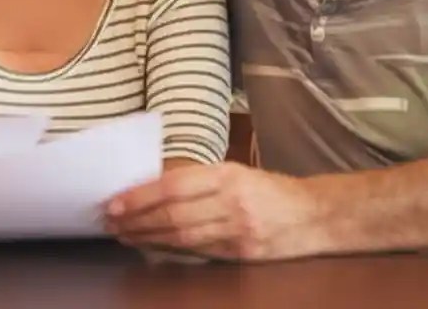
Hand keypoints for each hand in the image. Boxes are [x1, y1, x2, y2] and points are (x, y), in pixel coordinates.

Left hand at [104, 162, 324, 260]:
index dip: (141, 197)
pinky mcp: (243, 254)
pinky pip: (199, 253)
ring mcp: (239, 230)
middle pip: (174, 215)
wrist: (316, 215)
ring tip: (124, 235)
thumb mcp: (237, 173)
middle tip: (111, 221)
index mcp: (228, 174)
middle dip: (138, 220)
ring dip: (148, 238)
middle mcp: (233, 201)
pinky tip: (153, 248)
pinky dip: (172, 251)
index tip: (116, 202)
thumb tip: (152, 188)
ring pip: (183, 237)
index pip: (174, 186)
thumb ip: (199, 180)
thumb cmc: (271, 190)